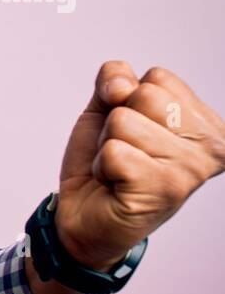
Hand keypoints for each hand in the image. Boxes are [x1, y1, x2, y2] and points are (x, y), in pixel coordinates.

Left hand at [53, 60, 224, 271]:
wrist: (83, 215)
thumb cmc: (106, 161)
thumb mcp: (107, 108)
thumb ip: (115, 79)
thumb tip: (122, 87)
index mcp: (207, 123)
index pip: (158, 77)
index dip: (128, 101)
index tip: (135, 135)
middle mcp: (211, 146)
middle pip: (144, 95)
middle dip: (117, 121)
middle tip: (125, 153)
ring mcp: (190, 169)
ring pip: (123, 120)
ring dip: (108, 145)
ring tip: (120, 169)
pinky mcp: (164, 189)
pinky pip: (114, 150)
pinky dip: (103, 166)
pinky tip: (115, 184)